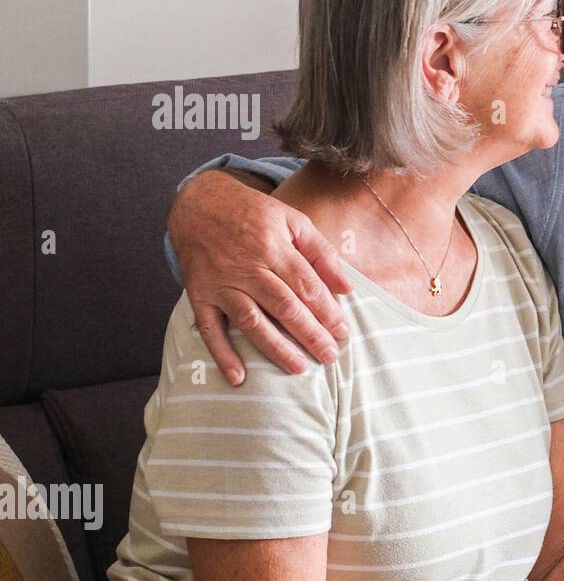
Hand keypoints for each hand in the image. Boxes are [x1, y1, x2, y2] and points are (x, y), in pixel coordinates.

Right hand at [168, 170, 352, 383]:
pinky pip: (209, 328)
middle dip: (309, 335)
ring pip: (251, 321)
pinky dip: (222, 354)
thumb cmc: (254, 214)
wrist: (199, 203)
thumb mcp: (292, 220)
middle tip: (330, 356)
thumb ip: (322, 253)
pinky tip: (239, 378)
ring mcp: (220, 282)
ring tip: (299, 369)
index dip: (326, 311)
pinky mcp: (199, 294)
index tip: (343, 332)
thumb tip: (347, 287)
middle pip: (283, 306)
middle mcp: (246, 266)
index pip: (306, 285)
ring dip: (275, 348)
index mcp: (273, 246)